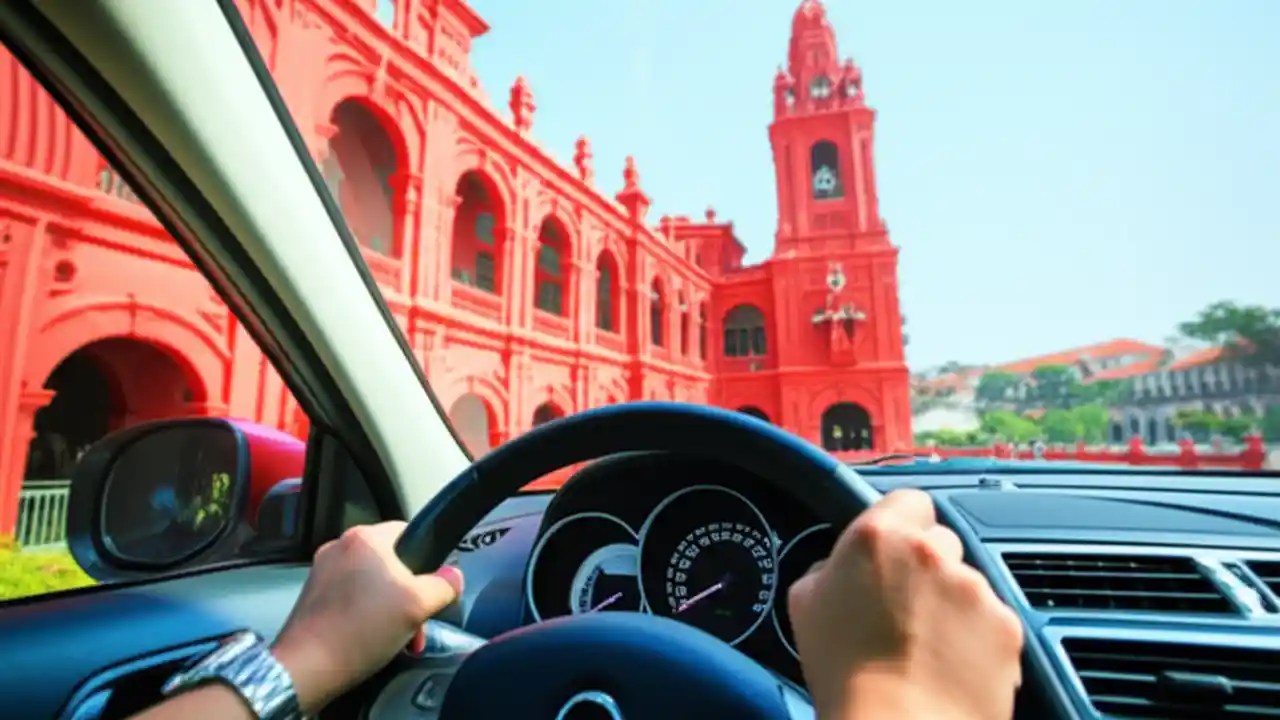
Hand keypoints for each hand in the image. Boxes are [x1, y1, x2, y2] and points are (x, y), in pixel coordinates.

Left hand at [270, 521, 463, 713]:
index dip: (427, 559)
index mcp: (365, 537)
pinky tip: (371, 639)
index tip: (432, 587)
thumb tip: (453, 577)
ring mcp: (322, 572)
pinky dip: (365, 616)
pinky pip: (350, 598)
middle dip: (409, 594)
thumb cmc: (361, 628)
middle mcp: (339, 547)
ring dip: (389, 608)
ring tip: (396, 637)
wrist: (306, 667)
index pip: (409, 531)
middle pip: (391, 562)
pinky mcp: (312, 597)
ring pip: (371, 583)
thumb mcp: (418, 605)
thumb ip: (444, 586)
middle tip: (417, 621)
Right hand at [788, 489, 1022, 719]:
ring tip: (927, 649)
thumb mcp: (806, 605)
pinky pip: (992, 622)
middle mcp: (932, 552)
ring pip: (967, 585)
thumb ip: (830, 567)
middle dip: (927, 568)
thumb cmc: (844, 674)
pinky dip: (977, 640)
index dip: (901, 527)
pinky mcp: (1007, 626)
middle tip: (904, 609)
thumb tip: (843, 566)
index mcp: (877, 537)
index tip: (893, 555)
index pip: (908, 500)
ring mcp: (975, 588)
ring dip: (952, 606)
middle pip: (940, 543)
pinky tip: (951, 667)